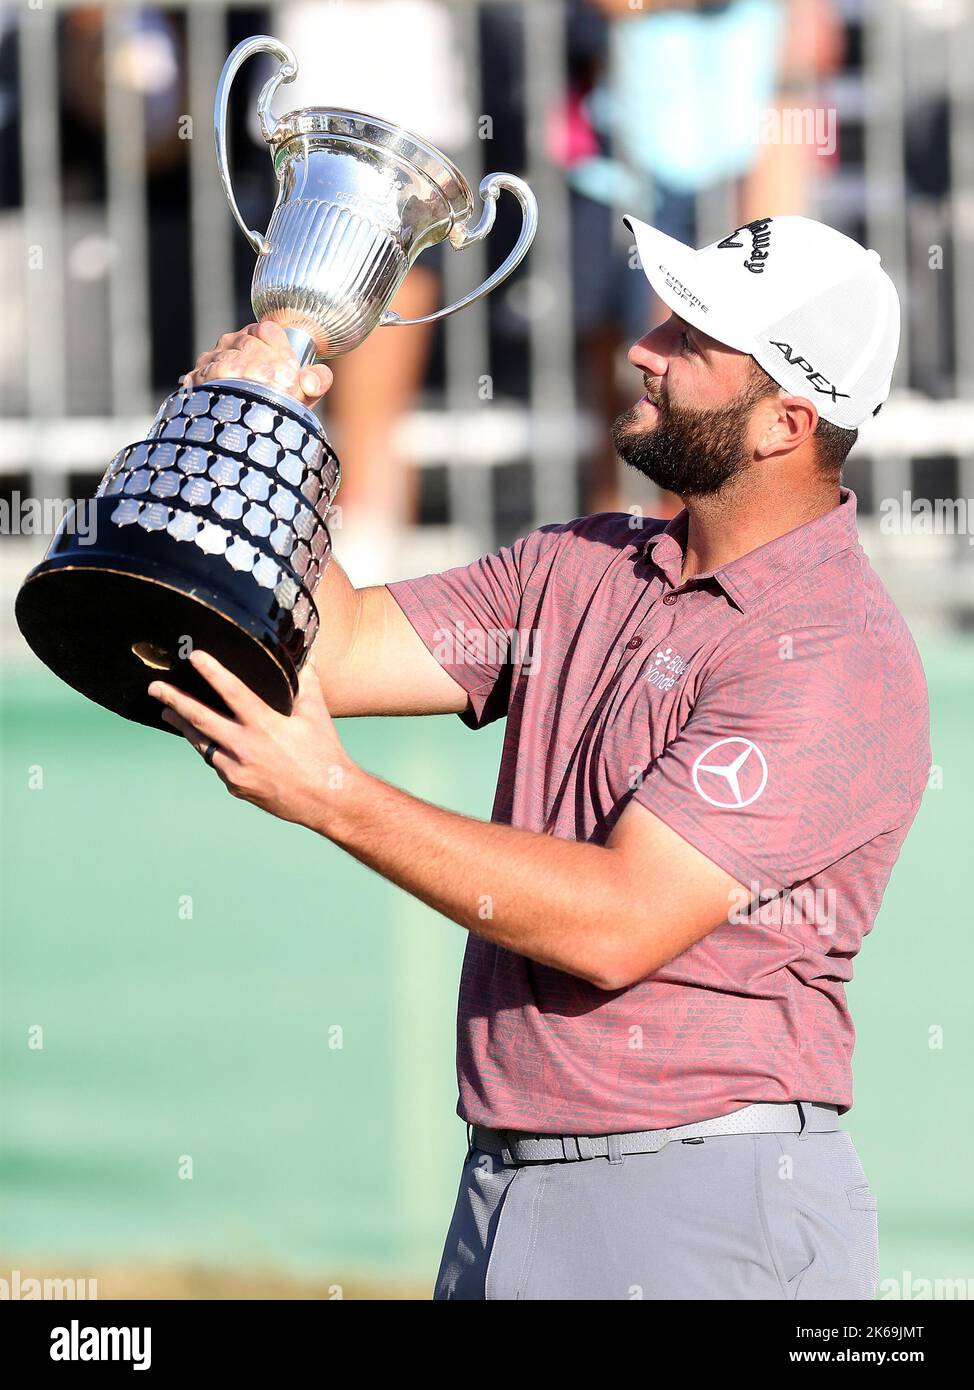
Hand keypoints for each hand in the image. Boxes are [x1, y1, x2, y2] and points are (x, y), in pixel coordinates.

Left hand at [147, 649, 356, 835]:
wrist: (327, 799)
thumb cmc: (324, 754)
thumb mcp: (316, 715)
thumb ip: (308, 684)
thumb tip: (308, 656)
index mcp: (265, 725)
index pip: (233, 691)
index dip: (212, 672)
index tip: (194, 656)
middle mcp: (246, 747)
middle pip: (201, 719)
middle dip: (175, 701)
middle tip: (155, 688)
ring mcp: (237, 769)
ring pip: (202, 743)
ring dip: (184, 726)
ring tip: (168, 713)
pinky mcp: (236, 786)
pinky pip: (217, 763)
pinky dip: (211, 749)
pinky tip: (205, 741)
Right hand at [181, 320, 333, 408]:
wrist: (248, 424)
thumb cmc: (279, 399)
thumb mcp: (303, 390)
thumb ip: (317, 380)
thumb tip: (310, 382)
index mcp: (258, 336)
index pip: (268, 330)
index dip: (282, 350)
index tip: (293, 374)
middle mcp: (234, 342)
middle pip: (248, 344)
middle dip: (267, 363)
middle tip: (283, 383)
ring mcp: (214, 358)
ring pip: (227, 358)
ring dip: (245, 371)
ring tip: (262, 384)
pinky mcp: (198, 377)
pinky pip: (206, 374)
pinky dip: (218, 380)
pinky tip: (230, 387)